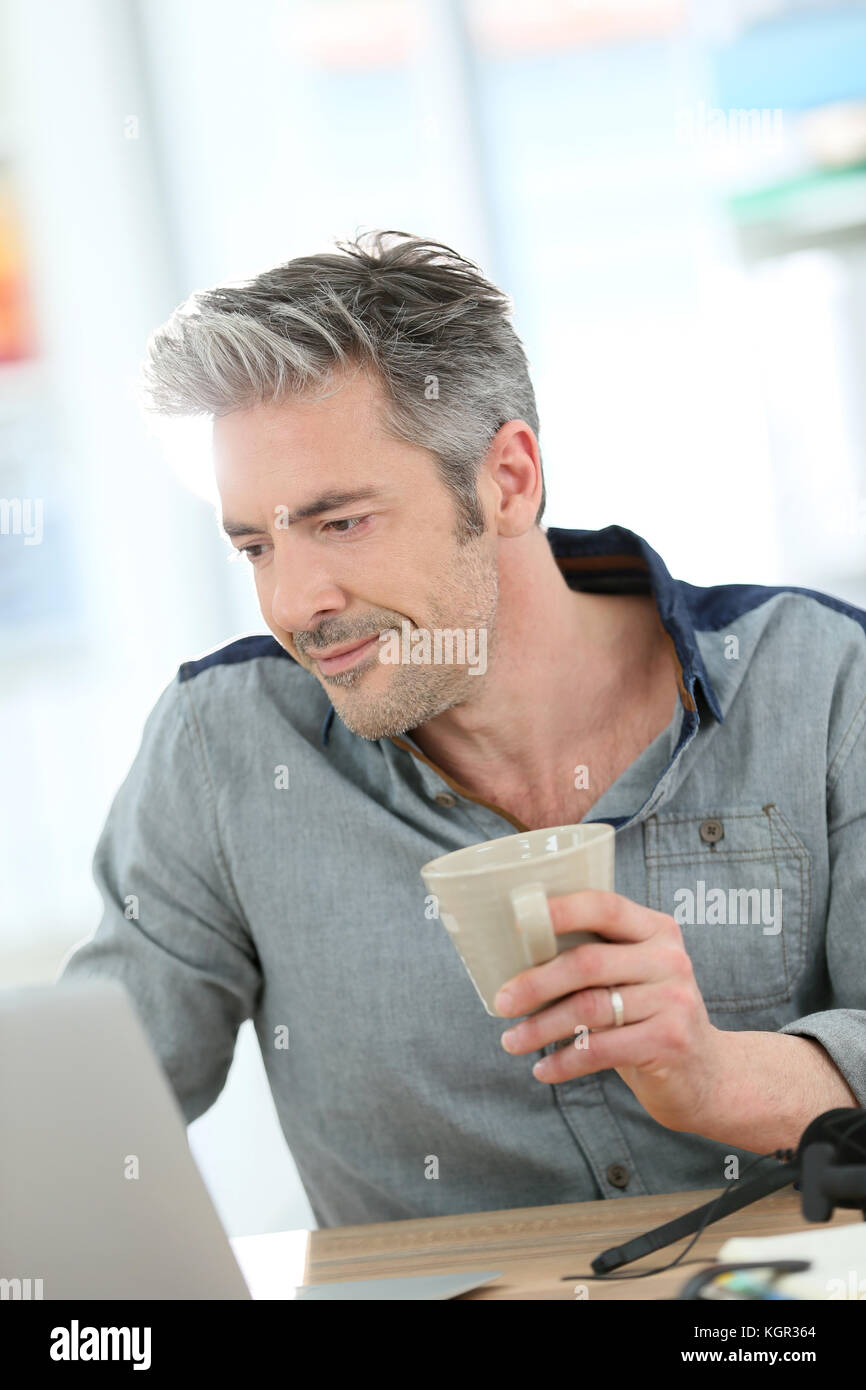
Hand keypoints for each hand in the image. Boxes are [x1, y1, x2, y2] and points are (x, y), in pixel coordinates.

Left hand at [494, 890, 723, 1133]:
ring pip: (588, 1008)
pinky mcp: (669, 1041)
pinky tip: (543, 1069)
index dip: (559, 911)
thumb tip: (517, 952)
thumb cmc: (650, 1016)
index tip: (516, 924)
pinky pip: (600, 1050)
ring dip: (541, 1028)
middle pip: (587, 962)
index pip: (604, 906)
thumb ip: (597, 956)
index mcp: (656, 929)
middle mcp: (669, 959)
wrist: (707, 1073)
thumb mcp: (634, 975)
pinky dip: (564, 1061)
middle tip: (501, 1002)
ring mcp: (673, 1000)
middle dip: (535, 982)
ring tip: (511, 1041)